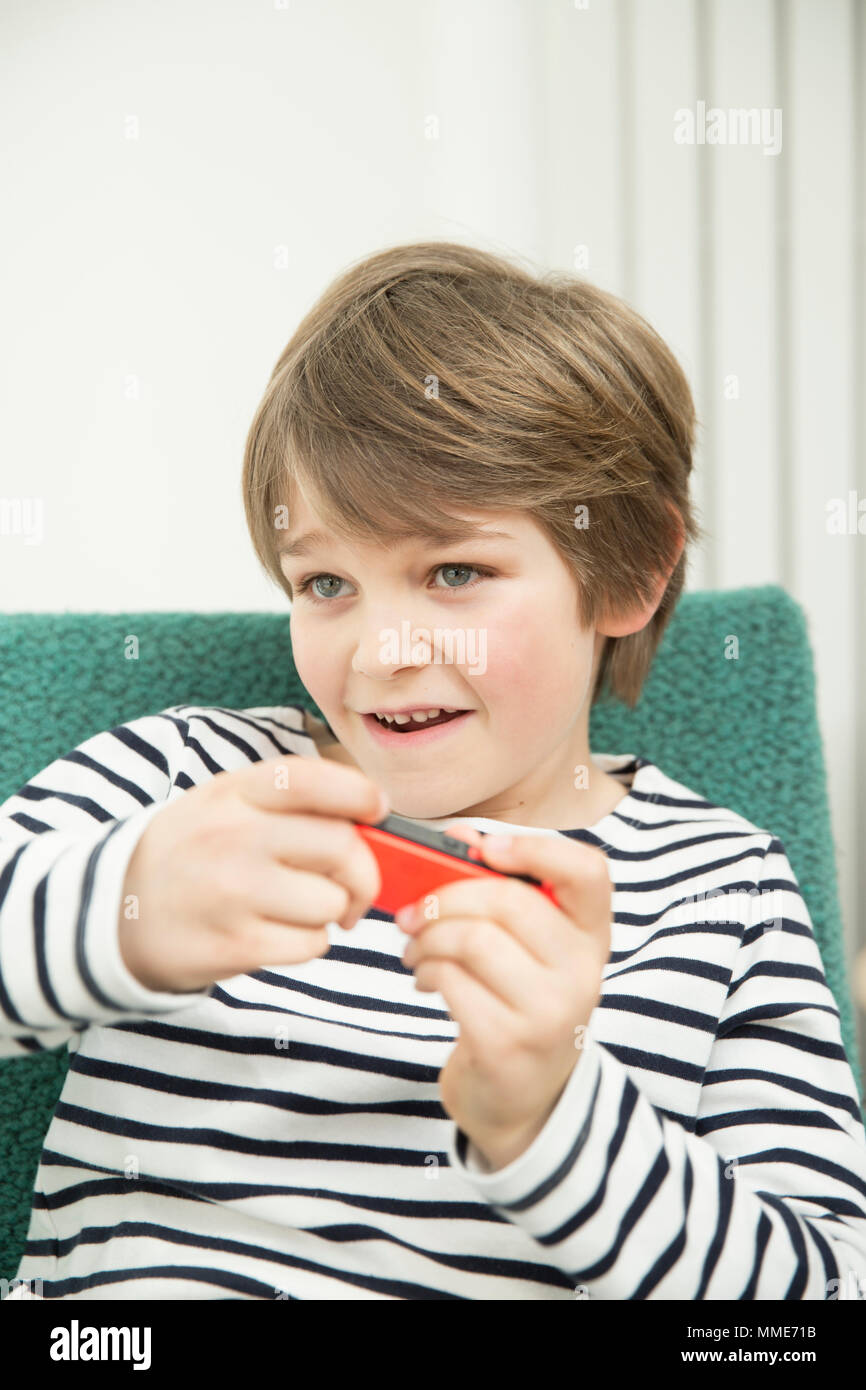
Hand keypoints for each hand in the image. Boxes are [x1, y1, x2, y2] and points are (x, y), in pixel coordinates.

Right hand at [118, 756, 388, 992]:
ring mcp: (233, 893)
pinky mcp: (234, 945)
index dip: (359, 793)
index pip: (311, 780)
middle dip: (364, 874)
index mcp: (233, 793)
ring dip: (332, 913)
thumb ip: (289, 801)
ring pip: (332, 903)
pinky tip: (279, 935)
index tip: (377, 809)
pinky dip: (309, 944)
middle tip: (355, 889)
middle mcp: (233, 837)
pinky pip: (312, 945)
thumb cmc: (192, 852)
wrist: (114, 912)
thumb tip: (372, 815)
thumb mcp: (224, 803)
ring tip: (300, 911)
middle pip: (341, 848)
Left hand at [397, 827, 611, 1170]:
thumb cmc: (517, 1004)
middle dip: (446, 898)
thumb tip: (457, 838)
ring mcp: (549, 1012)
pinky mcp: (507, 1044)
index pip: (588, 872)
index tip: (486, 849)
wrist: (524, 1102)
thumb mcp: (528, 949)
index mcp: (591, 937)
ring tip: (416, 950)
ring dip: (427, 938)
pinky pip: (450, 980)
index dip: (536, 848)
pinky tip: (425, 979)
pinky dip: (425, 971)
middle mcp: (582, 973)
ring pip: (472, 939)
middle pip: (508, 902)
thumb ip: (500, 891)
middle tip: (413, 913)